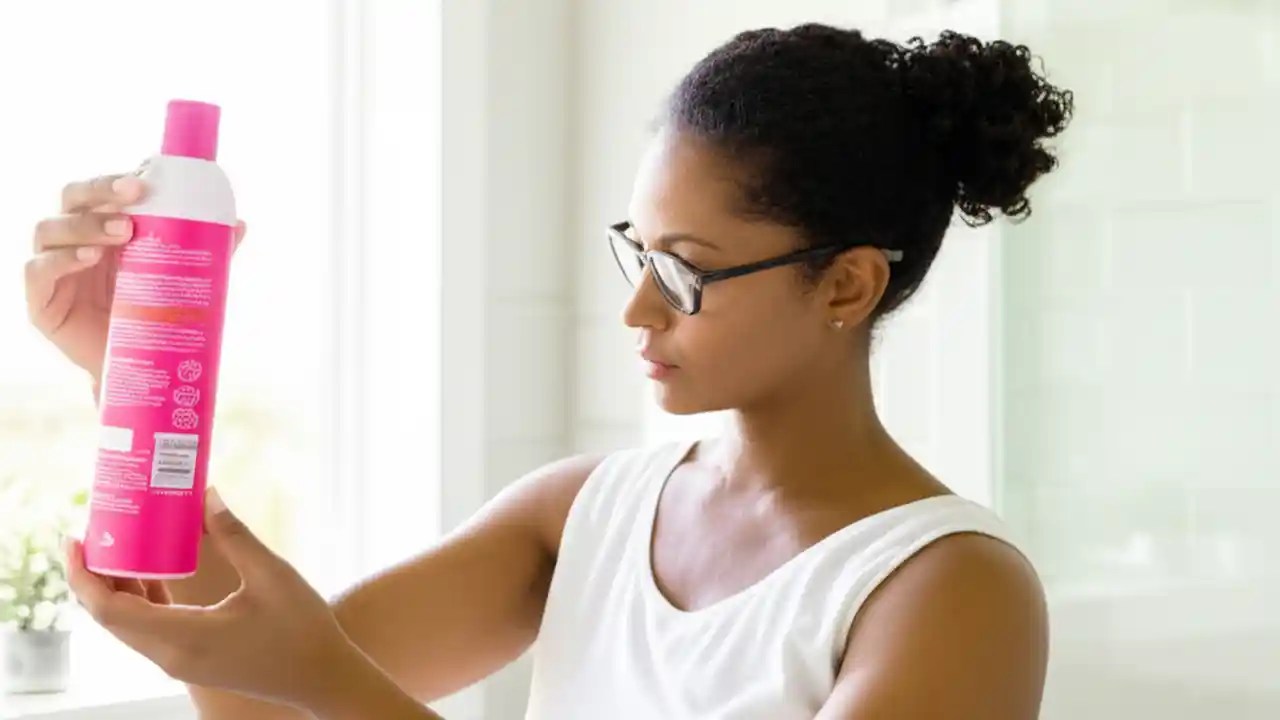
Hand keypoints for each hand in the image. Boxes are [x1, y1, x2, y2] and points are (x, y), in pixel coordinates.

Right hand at [24, 173, 246, 382]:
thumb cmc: (156, 314)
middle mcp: (74, 239)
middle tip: (136, 192)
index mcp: (104, 226)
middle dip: (102, 189)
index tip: (150, 175)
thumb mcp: (180, 278)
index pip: (103, 189)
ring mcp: (54, 268)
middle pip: (73, 197)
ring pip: (51, 229)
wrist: (140, 369)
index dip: (120, 178)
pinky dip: (60, 261)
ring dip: (86, 224)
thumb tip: (239, 224)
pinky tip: (88, 258)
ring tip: (122, 232)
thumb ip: (205, 252)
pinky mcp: (41, 301)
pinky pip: (37, 272)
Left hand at [65, 489, 359, 712]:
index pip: (110, 608)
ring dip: (115, 586)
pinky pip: (149, 629)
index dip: (83, 574)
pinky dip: (139, 599)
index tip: (74, 538)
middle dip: (93, 574)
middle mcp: (171, 655)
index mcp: (184, 636)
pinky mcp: (191, 660)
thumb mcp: (270, 575)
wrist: (322, 677)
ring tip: (116, 544)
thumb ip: (234, 535)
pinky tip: (149, 568)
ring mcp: (179, 661)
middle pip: (109, 617)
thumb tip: (206, 494)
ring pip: (127, 624)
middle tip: (94, 531)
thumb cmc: (302, 629)